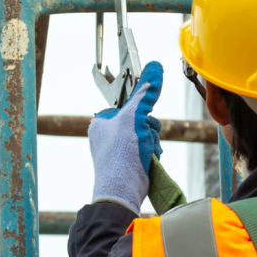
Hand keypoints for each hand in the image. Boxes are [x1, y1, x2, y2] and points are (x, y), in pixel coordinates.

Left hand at [88, 61, 163, 211]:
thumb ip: (144, 93)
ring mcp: (120, 148)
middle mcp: (108, 134)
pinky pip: (149, 147)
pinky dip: (152, 151)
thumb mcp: (133, 117)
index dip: (138, 108)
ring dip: (151, 140)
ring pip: (147, 133)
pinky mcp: (131, 159)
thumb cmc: (120, 154)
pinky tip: (147, 159)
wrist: (123, 189)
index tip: (141, 115)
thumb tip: (155, 67)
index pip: (127, 103)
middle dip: (148, 127)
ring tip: (144, 150)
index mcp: (101, 122)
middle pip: (141, 118)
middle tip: (142, 136)